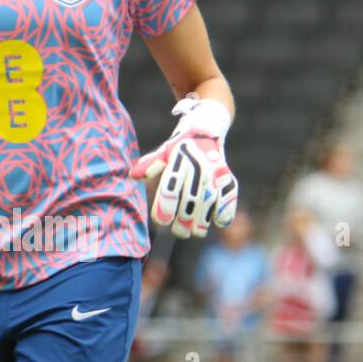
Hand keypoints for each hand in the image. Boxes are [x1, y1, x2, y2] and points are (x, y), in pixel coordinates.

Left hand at [130, 96, 237, 239]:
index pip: (170, 188)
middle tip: (178, 232)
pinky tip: (219, 222)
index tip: (161, 221)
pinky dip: (226, 209)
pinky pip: (229, 195)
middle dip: (184, 220)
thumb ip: (150, 164)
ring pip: (209, 200)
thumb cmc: (179, 147)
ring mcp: (214, 171)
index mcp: (178, 160)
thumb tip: (133, 175)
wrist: (206, 129)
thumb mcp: (164, 152)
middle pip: (190, 199)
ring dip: (203, 220)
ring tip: (196, 232)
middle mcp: (197, 166)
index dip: (165, 208)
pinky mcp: (227, 175)